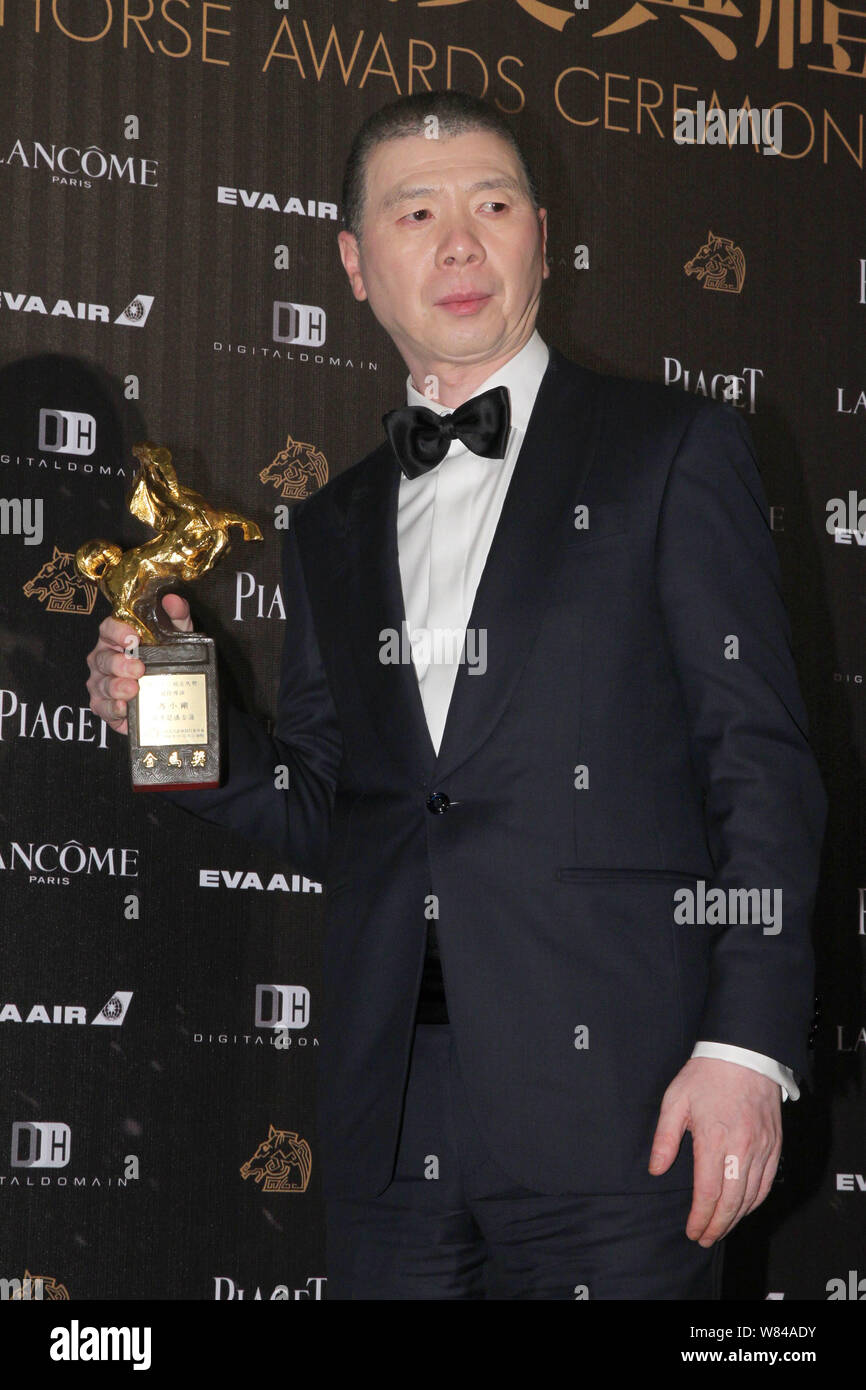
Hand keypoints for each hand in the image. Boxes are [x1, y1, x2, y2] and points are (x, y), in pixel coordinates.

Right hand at [85, 594, 192, 734]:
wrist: (171, 689)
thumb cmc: (164, 656)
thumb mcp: (175, 634)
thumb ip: (176, 616)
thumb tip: (173, 600)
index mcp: (115, 638)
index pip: (108, 628)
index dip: (117, 632)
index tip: (132, 637)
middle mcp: (103, 659)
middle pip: (103, 659)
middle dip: (119, 664)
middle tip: (138, 668)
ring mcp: (101, 683)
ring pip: (102, 685)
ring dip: (116, 688)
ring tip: (132, 690)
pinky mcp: (104, 706)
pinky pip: (104, 709)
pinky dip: (113, 710)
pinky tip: (125, 710)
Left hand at [648, 1056, 781, 1246]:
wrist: (744, 1054)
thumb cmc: (706, 1075)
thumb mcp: (675, 1100)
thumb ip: (664, 1138)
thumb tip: (656, 1169)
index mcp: (714, 1139)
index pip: (708, 1193)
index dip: (700, 1218)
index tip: (692, 1231)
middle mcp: (741, 1148)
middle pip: (731, 1202)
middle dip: (717, 1226)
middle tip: (704, 1239)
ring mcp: (761, 1148)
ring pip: (751, 1196)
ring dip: (735, 1218)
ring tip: (720, 1228)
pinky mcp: (774, 1145)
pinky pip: (767, 1183)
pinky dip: (755, 1201)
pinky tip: (743, 1208)